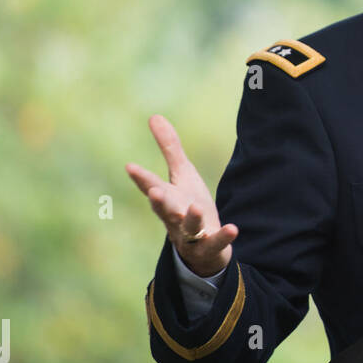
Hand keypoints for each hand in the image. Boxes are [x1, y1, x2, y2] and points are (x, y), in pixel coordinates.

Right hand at [126, 114, 236, 277]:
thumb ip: (169, 148)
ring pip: (188, 227)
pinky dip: (223, 237)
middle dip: (159, 202)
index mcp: (167, 198)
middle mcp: (175, 217)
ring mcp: (191, 233)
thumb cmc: (188, 204)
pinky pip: (216, 242)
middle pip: (164, 209)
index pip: (151, 186)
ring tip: (194, 208)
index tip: (130, 166)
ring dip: (190, 218)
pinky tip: (233, 229)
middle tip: (153, 192)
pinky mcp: (210, 245)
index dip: (141, 177)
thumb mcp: (182, 174)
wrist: (202, 246)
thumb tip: (153, 116)